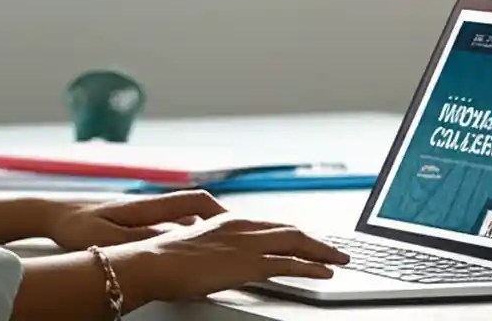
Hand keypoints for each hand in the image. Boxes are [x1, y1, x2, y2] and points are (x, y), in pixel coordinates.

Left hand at [44, 190, 226, 251]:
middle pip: (194, 208)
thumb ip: (142, 238)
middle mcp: (148, 206)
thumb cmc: (76, 224)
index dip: (219, 211)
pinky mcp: (130, 221)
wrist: (50, 213)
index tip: (238, 222)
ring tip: (218, 245)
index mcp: (147, 206)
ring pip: (180, 218)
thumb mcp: (109, 235)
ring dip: (200, 228)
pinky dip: (180, 235)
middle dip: (218, 219)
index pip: (194, 201)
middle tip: (238, 234)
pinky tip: (181, 251)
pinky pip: (165, 226)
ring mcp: (139, 213)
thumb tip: (176, 237)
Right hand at [109, 215, 350, 304]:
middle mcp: (241, 225)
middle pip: (289, 230)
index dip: (294, 233)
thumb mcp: (194, 250)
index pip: (271, 225)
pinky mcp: (248, 262)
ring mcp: (246, 243)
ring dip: (321, 251)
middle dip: (314, 240)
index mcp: (228, 220)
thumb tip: (220, 263)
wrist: (152, 263)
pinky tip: (324, 272)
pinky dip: (311, 267)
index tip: (308, 240)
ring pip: (295, 243)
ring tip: (339, 259)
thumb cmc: (164, 261)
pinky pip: (289, 264)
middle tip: (334, 248)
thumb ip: (214, 252)